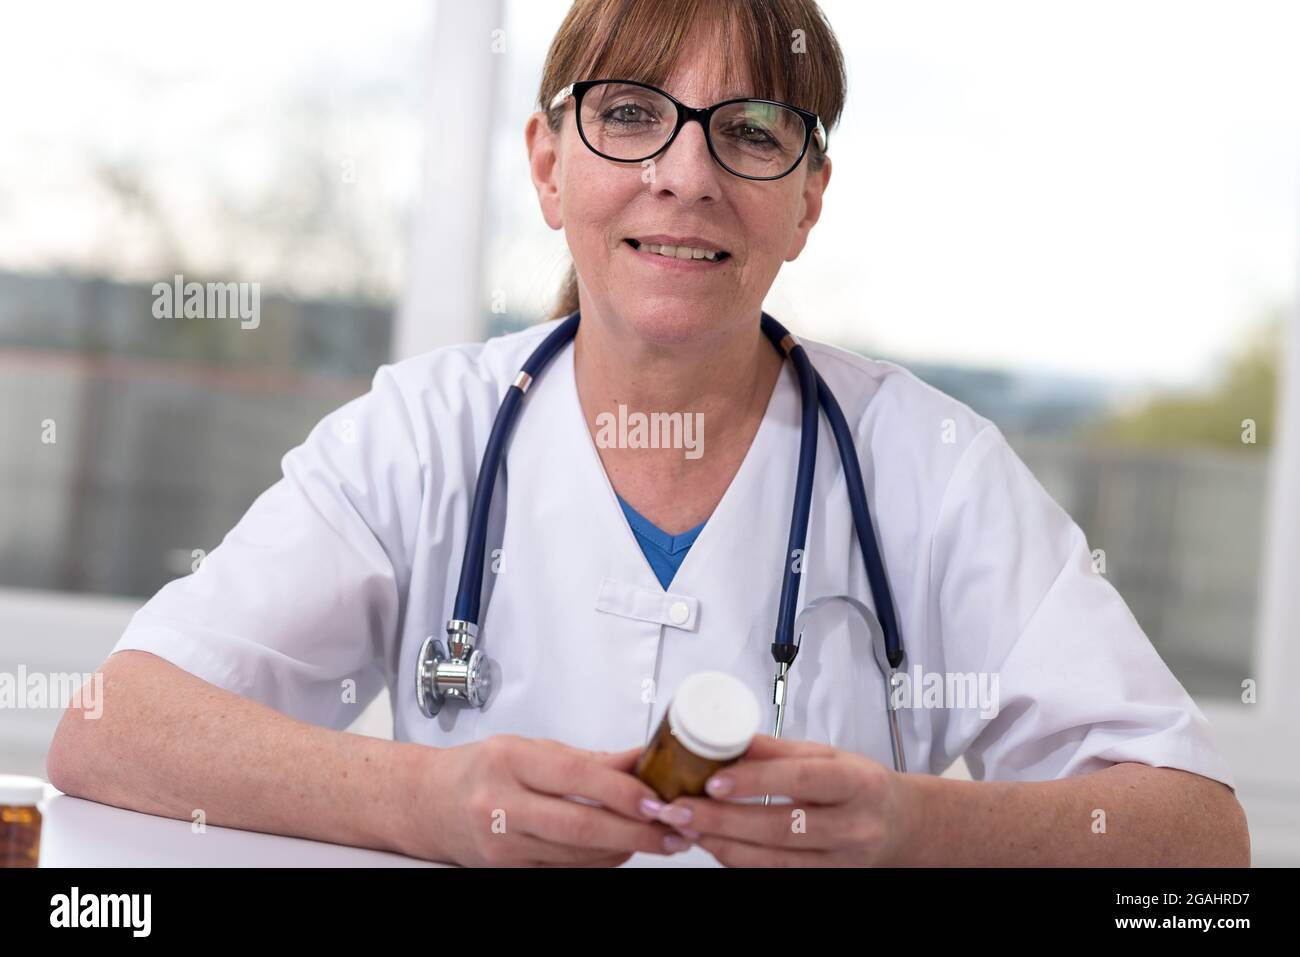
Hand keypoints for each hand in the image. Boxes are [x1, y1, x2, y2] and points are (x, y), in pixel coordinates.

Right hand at [405, 734, 685, 866]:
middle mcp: (501, 804)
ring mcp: (502, 844)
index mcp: (509, 760)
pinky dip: (600, 861)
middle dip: (636, 830)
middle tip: (674, 830)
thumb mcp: (531, 747)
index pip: (575, 776)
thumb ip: (588, 758)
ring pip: (578, 853)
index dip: (621, 790)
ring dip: (625, 848)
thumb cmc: (482, 769)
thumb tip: (641, 757)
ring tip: (660, 838)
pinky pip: (566, 871)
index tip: (658, 798)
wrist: (428, 804)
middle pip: (580, 824)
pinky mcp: (506, 872)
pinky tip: (622, 849)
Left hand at [649, 735, 909, 865]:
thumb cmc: (861, 785)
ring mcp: (841, 861)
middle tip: (680, 808)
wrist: (901, 826)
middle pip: (780, 827)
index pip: (800, 780)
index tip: (713, 780)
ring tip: (687, 825)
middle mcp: (853, 826)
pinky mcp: (827, 880)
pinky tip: (713, 842)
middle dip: (722, 819)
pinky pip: (775, 874)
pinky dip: (738, 859)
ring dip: (722, 843)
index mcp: (857, 782)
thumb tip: (729, 738)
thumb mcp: (829, 754)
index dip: (754, 781)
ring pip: (773, 859)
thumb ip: (778, 750)